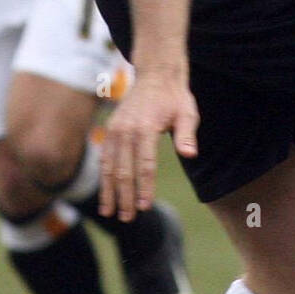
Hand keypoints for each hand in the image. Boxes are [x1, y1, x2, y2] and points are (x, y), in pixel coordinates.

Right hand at [100, 72, 198, 221]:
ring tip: (109, 212)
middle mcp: (126, 129)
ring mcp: (116, 129)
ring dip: (109, 190)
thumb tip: (190, 154)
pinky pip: (105, 156)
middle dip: (125, 196)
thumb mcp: (187, 113)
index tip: (144, 207)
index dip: (145, 187)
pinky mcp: (111, 129)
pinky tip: (105, 192)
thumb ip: (186, 135)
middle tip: (128, 218)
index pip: (145, 164)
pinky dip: (104, 176)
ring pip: (109, 165)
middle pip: (124, 169)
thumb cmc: (174, 98)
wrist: (155, 75)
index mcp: (145, 127)